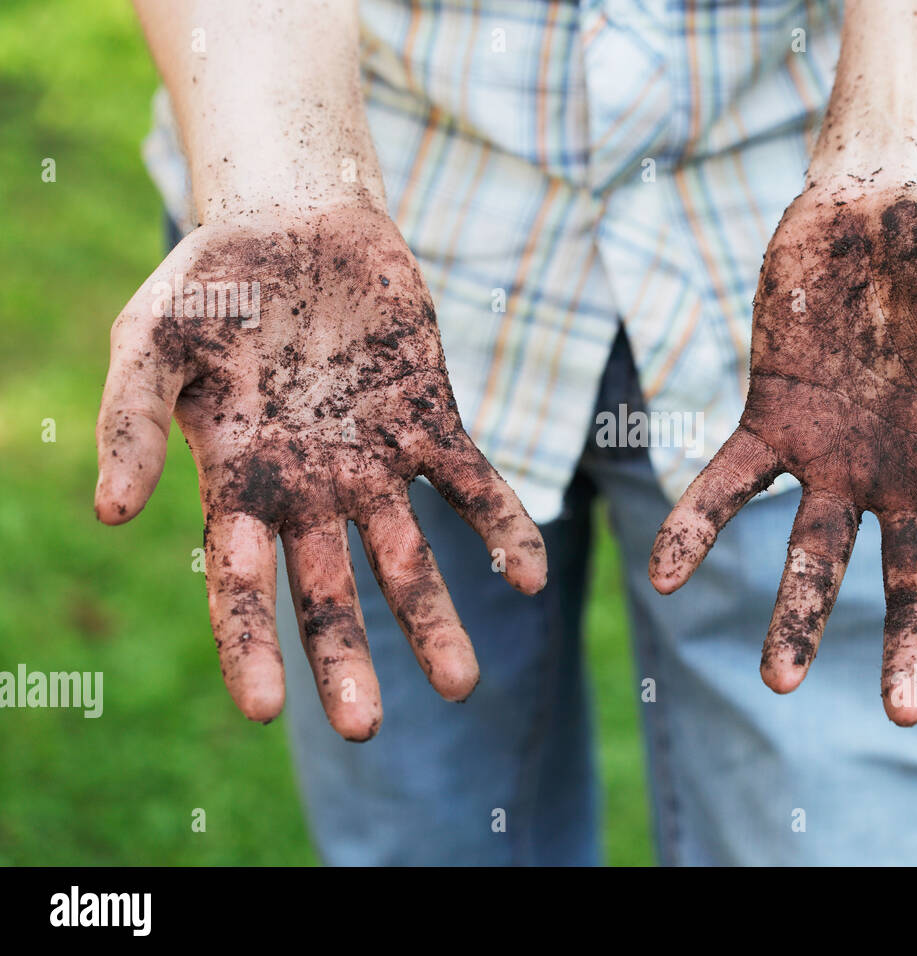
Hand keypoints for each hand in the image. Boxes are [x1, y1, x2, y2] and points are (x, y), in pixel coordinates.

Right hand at [95, 203, 546, 739]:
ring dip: (434, 618)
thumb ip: (131, 418)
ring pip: (408, 556)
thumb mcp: (152, 339)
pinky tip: (528, 576)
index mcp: (239, 482)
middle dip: (348, 656)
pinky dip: (500, 527)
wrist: (298, 221)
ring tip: (463, 684)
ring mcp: (374, 461)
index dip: (248, 644)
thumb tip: (109, 511)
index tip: (263, 708)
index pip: (240, 584)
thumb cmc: (214, 283)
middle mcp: (311, 490)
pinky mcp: (430, 421)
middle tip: (366, 728)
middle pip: (329, 591)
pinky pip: (470, 485)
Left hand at [650, 178, 916, 724]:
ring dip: (795, 613)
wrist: (879, 197)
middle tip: (901, 712)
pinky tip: (662, 574)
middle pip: (908, 575)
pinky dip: (697, 526)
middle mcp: (901, 473)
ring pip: (815, 550)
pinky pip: (730, 486)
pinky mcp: (770, 421)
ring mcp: (833, 454)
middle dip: (906, 640)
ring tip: (778, 680)